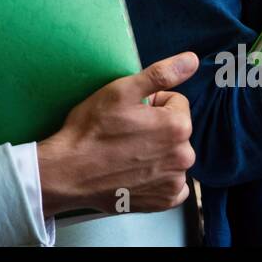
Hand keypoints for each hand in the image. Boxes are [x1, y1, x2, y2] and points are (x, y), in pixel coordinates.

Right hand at [37, 52, 197, 216]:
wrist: (69, 172)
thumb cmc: (91, 130)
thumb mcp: (122, 91)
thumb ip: (162, 74)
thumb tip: (192, 60)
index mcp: (177, 125)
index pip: (175, 102)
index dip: (152, 104)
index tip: (130, 112)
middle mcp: (183, 156)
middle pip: (176, 130)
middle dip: (157, 128)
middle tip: (126, 133)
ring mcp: (174, 181)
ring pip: (173, 155)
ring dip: (157, 152)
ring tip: (127, 153)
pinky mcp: (164, 201)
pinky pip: (172, 184)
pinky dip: (158, 178)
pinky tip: (136, 173)